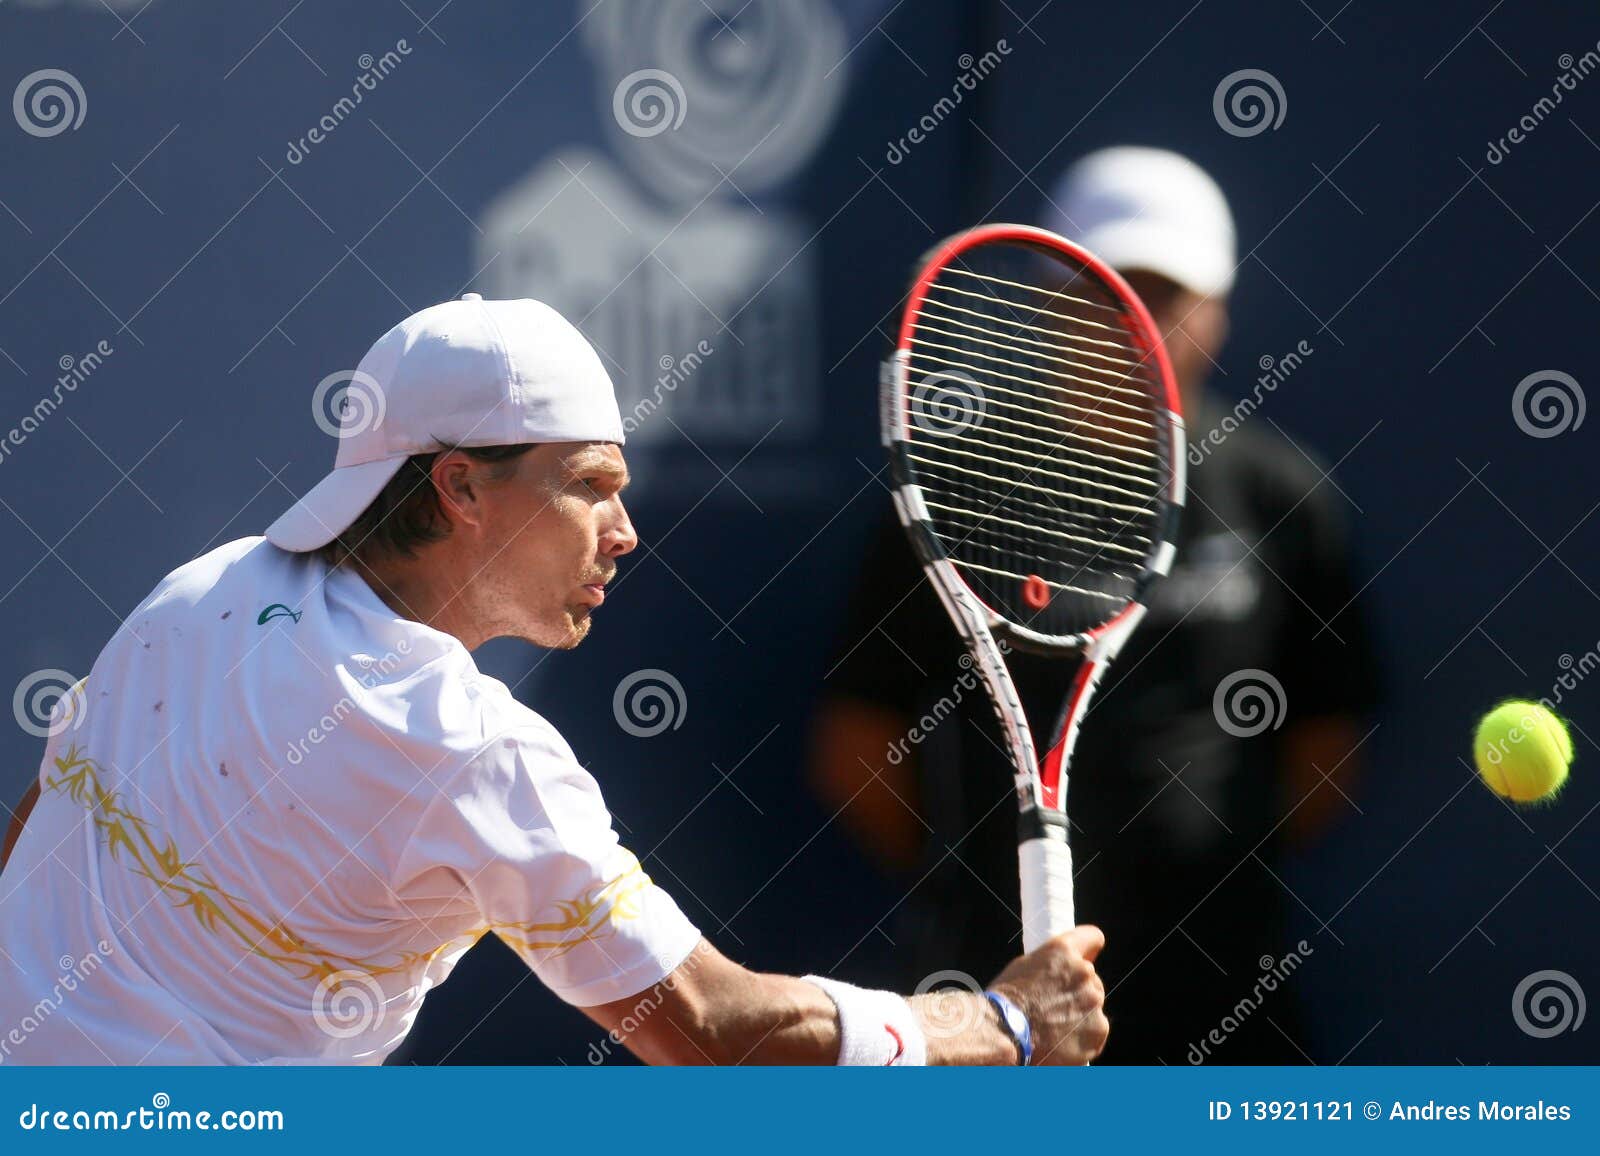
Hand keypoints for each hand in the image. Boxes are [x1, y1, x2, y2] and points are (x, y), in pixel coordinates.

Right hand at [989, 925, 1107, 1064]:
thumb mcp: (1024, 967)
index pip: (1093, 937)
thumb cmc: (1006, 1001)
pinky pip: (1095, 1031)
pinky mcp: (1098, 1030)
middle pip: (1091, 979)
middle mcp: (1084, 973)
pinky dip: (1082, 1037)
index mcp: (1064, 951)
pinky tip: (1061, 1043)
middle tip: (1055, 1006)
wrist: (1003, 1034)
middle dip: (1077, 989)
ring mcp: (1094, 1003)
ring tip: (1054, 1029)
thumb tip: (1060, 973)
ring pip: (1093, 1006)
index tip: (1085, 958)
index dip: (1088, 949)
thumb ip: (1051, 966)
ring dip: (1080, 1014)